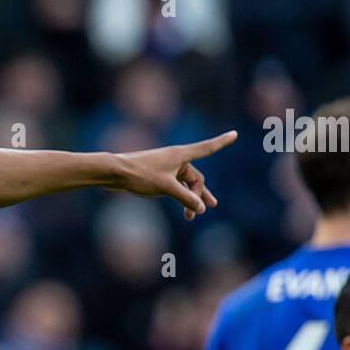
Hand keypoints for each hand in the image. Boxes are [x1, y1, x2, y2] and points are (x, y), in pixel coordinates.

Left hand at [110, 130, 236, 218]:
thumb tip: (201, 208)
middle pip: (195, 177)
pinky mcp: (156, 174)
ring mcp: (165, 167)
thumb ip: (186, 199)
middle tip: (206, 208)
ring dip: (188, 198)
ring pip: (183, 183)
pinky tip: (178, 207)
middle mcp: (175, 159)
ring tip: (192, 216)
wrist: (115, 173)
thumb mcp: (167, 188)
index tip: (234, 134)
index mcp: (180, 155)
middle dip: (199, 194)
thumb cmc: (140, 175)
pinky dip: (177, 196)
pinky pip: (173, 185)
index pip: (207, 148)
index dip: (222, 142)